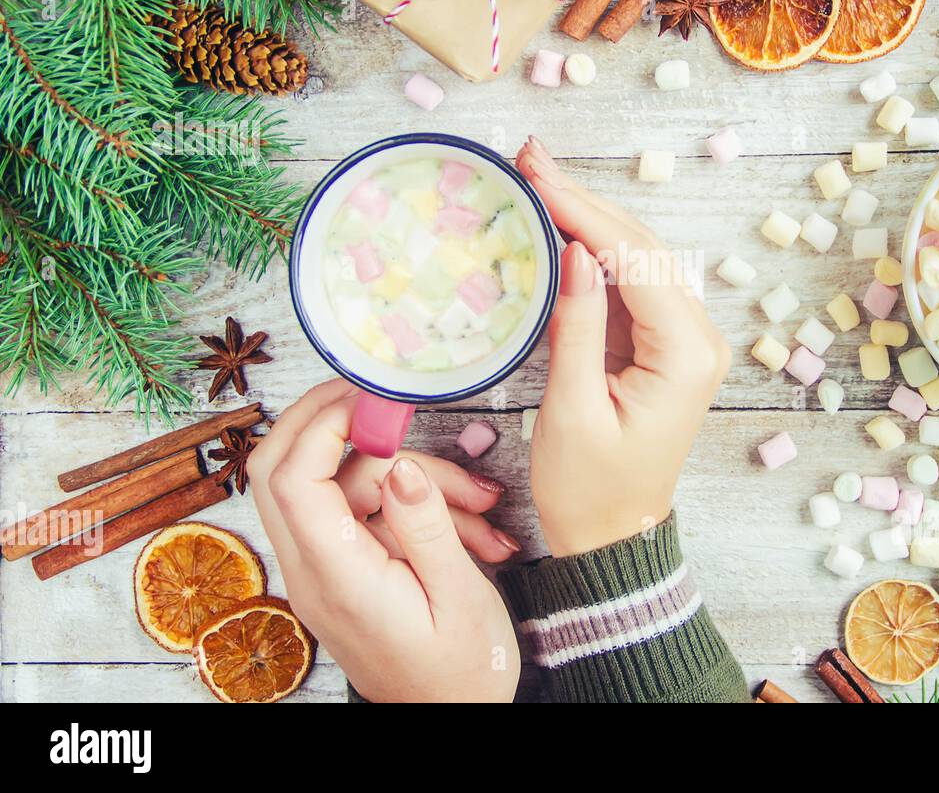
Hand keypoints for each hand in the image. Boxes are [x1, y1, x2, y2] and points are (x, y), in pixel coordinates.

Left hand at [247, 379, 520, 701]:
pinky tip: (468, 525)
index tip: (372, 395)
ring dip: (408, 475)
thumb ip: (426, 526)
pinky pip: (361, 515)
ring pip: (340, 487)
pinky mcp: (342, 573)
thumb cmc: (462, 673)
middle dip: (327, 419)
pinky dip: (411, 505)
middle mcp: (314, 572)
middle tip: (383, 397)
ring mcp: (322, 572)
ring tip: (480, 505)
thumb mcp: (460, 596)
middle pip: (281, 469)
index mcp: (337, 577)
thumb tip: (400, 465)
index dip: (323, 422)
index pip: (293, 479)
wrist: (453, 722)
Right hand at [516, 137, 730, 555]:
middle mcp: (698, 338)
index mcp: (686, 355)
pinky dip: (592, 248)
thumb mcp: (572, 410)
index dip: (583, 211)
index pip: (636, 261)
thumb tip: (572, 252)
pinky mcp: (661, 343)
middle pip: (642, 247)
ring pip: (637, 256)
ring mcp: (683, 338)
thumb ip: (577, 327)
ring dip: (588, 215)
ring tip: (537, 174)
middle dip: (584, 199)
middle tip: (528, 156)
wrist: (612, 537)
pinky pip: (629, 282)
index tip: (536, 173)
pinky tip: (558, 221)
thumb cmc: (589, 489)